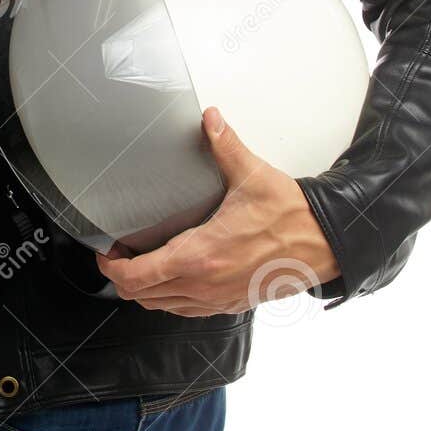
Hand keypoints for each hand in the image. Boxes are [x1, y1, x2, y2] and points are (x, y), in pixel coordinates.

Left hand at [95, 106, 338, 316]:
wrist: (324, 244)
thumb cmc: (290, 216)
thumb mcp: (252, 175)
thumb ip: (225, 145)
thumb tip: (209, 120)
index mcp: (199, 255)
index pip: (137, 275)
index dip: (112, 266)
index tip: (106, 251)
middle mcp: (203, 285)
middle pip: (141, 296)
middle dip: (123, 276)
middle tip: (120, 253)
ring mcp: (216, 299)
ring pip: (162, 307)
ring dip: (146, 289)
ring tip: (143, 263)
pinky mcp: (230, 304)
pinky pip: (186, 310)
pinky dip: (170, 297)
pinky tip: (174, 275)